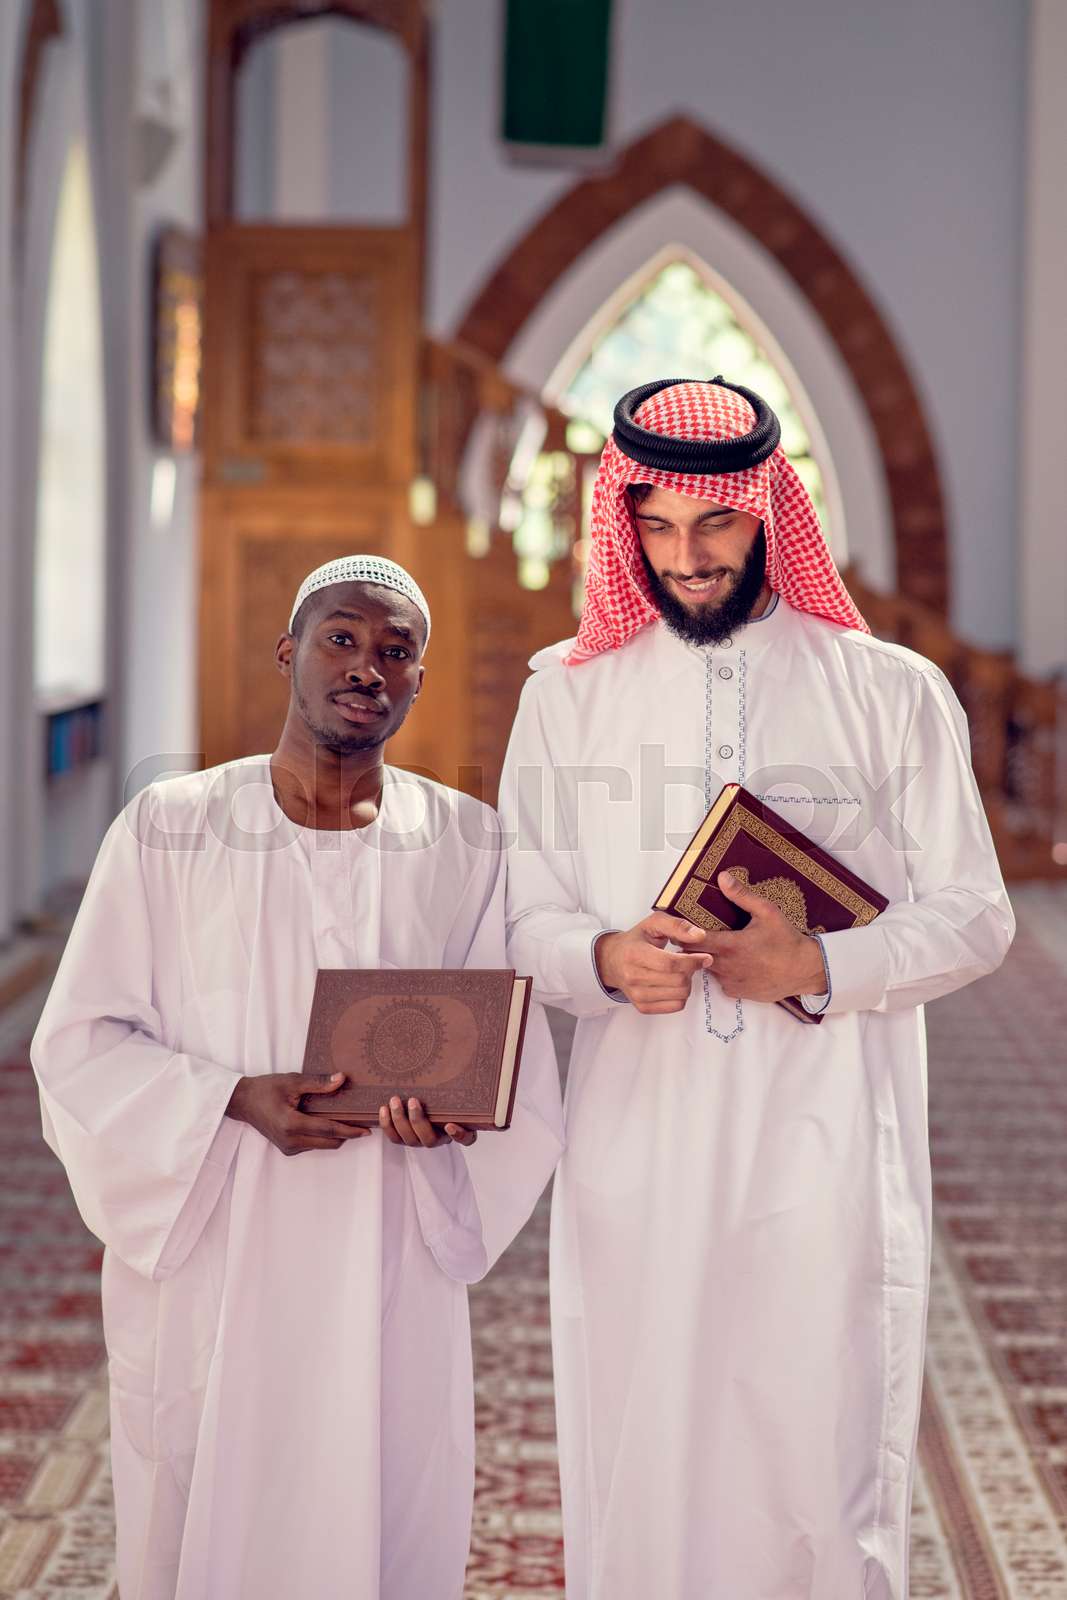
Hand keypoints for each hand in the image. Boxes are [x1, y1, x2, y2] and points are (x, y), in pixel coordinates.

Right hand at [226, 1071, 371, 1156]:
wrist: (243, 1102)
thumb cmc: (265, 1089)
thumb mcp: (292, 1082)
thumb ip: (318, 1084)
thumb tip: (342, 1079)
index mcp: (292, 1125)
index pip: (329, 1130)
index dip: (350, 1130)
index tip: (367, 1130)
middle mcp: (291, 1141)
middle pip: (329, 1142)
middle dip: (348, 1135)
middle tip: (363, 1124)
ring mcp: (289, 1147)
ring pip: (322, 1145)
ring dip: (336, 1135)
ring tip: (349, 1121)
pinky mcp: (287, 1148)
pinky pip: (313, 1144)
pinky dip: (324, 1136)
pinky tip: (330, 1122)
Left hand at [379, 1096, 476, 1148]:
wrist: (428, 1108)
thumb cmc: (445, 1105)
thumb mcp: (458, 1104)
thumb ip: (467, 1099)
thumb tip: (462, 1096)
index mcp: (456, 1132)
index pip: (465, 1138)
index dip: (458, 1135)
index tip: (450, 1125)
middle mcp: (437, 1139)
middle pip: (427, 1139)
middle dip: (417, 1120)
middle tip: (413, 1100)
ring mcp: (419, 1140)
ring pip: (407, 1139)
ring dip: (399, 1120)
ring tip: (394, 1101)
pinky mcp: (404, 1137)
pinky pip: (394, 1137)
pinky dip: (387, 1124)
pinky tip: (383, 1109)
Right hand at [594, 912, 712, 1013]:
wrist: (612, 960)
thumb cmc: (635, 941)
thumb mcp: (653, 924)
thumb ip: (677, 925)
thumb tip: (700, 935)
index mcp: (634, 954)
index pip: (671, 964)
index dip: (693, 961)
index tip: (705, 957)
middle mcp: (633, 977)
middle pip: (678, 980)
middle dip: (691, 970)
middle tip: (690, 962)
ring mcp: (637, 995)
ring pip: (680, 995)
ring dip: (687, 982)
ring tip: (680, 971)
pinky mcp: (642, 1007)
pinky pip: (675, 1006)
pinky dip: (681, 995)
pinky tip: (674, 982)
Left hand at [694, 871, 826, 1001]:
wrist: (804, 970)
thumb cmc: (786, 940)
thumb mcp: (767, 912)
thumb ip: (742, 895)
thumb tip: (722, 877)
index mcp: (730, 945)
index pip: (693, 940)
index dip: (685, 933)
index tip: (683, 927)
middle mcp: (726, 967)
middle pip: (696, 956)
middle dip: (694, 946)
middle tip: (698, 935)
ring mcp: (731, 982)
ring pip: (708, 969)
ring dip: (709, 960)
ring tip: (720, 948)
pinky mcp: (738, 993)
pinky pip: (721, 982)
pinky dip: (723, 974)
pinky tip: (735, 964)